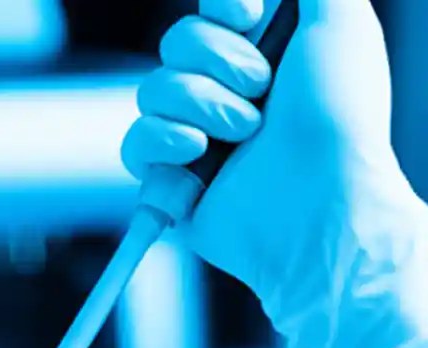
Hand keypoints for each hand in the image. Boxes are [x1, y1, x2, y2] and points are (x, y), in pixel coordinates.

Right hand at [123, 0, 427, 347]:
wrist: (319, 200)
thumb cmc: (338, 119)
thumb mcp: (340, 27)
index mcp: (267, 53)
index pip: (214, 10)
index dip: (224, 8)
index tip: (249, 16)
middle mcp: (228, 92)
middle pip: (176, 42)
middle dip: (217, 61)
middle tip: (261, 91)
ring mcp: (196, 135)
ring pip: (152, 89)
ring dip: (200, 105)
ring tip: (243, 136)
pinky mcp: (170, 178)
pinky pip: (134, 141)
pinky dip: (162, 141)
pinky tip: (197, 154)